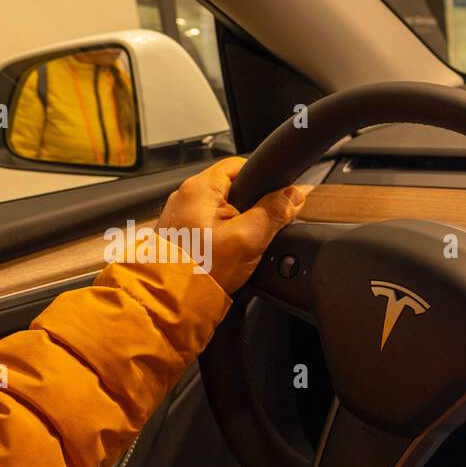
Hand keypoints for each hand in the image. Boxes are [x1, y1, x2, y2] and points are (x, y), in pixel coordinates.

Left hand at [155, 156, 306, 292]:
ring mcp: (180, 215)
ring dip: (236, 225)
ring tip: (239, 246)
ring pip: (222, 209)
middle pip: (232, 189)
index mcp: (200, 188)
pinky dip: (222, 237)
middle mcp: (185, 196)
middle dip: (251, 208)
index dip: (263, 181)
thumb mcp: (248, 238)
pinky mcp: (181, 233)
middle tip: (257, 232)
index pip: (240, 166)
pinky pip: (209, 226)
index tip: (275, 201)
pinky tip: (225, 254)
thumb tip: (294, 195)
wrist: (171, 300)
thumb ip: (274, 212)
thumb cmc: (201, 269)